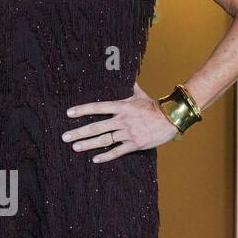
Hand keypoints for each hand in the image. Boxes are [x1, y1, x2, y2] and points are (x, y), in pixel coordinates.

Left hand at [61, 84, 180, 162]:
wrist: (172, 117)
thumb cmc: (155, 106)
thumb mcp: (140, 95)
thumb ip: (130, 88)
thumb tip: (127, 77)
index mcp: (122, 106)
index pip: (98, 107)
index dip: (82, 110)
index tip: (69, 113)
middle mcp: (122, 120)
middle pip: (96, 126)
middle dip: (79, 131)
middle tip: (65, 136)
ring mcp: (128, 133)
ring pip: (104, 140)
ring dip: (88, 144)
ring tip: (75, 147)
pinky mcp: (135, 144)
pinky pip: (117, 151)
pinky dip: (106, 156)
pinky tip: (95, 159)